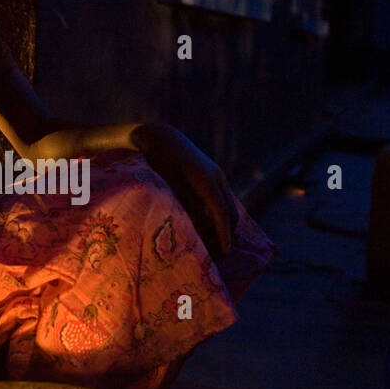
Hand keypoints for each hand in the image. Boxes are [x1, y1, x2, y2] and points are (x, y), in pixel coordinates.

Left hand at [141, 125, 241, 255]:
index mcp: (206, 178)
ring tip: (211, 242)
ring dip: (223, 225)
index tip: (225, 251)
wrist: (161, 136)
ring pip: (228, 206)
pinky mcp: (213, 176)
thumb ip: (183, 205)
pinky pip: (221, 200)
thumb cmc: (159, 160)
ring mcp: (217, 175)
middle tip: (216, 252)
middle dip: (226, 233)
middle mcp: (217, 177)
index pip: (221, 212)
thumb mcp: (167, 184)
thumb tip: (198, 227)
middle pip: (230, 211)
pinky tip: (208, 227)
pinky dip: (218, 215)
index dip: (224, 233)